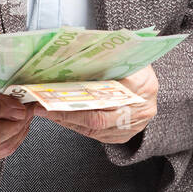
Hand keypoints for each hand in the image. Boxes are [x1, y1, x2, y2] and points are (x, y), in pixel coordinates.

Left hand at [36, 65, 158, 144]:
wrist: (148, 80)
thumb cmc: (134, 64)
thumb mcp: (123, 55)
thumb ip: (103, 60)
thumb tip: (70, 58)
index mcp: (142, 84)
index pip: (106, 95)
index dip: (78, 99)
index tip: (55, 95)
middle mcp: (141, 109)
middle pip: (98, 118)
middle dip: (66, 114)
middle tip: (44, 107)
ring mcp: (135, 125)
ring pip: (95, 129)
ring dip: (68, 122)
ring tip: (48, 112)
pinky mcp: (126, 134)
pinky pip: (98, 136)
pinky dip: (78, 127)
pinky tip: (64, 119)